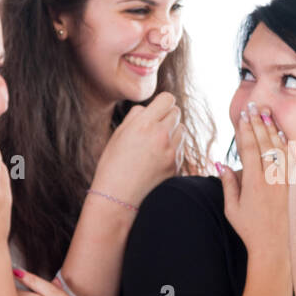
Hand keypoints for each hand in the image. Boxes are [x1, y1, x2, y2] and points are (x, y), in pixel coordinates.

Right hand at [92, 91, 183, 206]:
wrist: (118, 197)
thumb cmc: (113, 164)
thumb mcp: (119, 134)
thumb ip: (136, 116)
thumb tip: (149, 108)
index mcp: (144, 124)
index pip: (167, 99)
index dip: (162, 103)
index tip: (156, 110)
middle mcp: (161, 136)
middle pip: (177, 112)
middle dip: (167, 115)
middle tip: (154, 126)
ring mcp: (171, 152)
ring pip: (182, 129)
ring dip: (172, 131)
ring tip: (155, 143)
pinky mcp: (177, 165)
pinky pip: (181, 147)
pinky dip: (173, 147)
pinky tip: (157, 157)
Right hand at [215, 101, 288, 259]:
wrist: (275, 247)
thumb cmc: (250, 230)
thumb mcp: (232, 209)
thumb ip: (228, 183)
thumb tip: (220, 162)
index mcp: (254, 182)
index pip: (249, 148)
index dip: (245, 129)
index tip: (242, 115)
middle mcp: (271, 179)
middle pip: (264, 142)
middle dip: (257, 122)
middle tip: (253, 106)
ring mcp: (284, 181)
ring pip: (278, 148)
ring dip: (271, 128)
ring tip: (265, 112)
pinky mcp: (292, 185)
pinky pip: (290, 159)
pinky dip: (284, 144)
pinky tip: (280, 133)